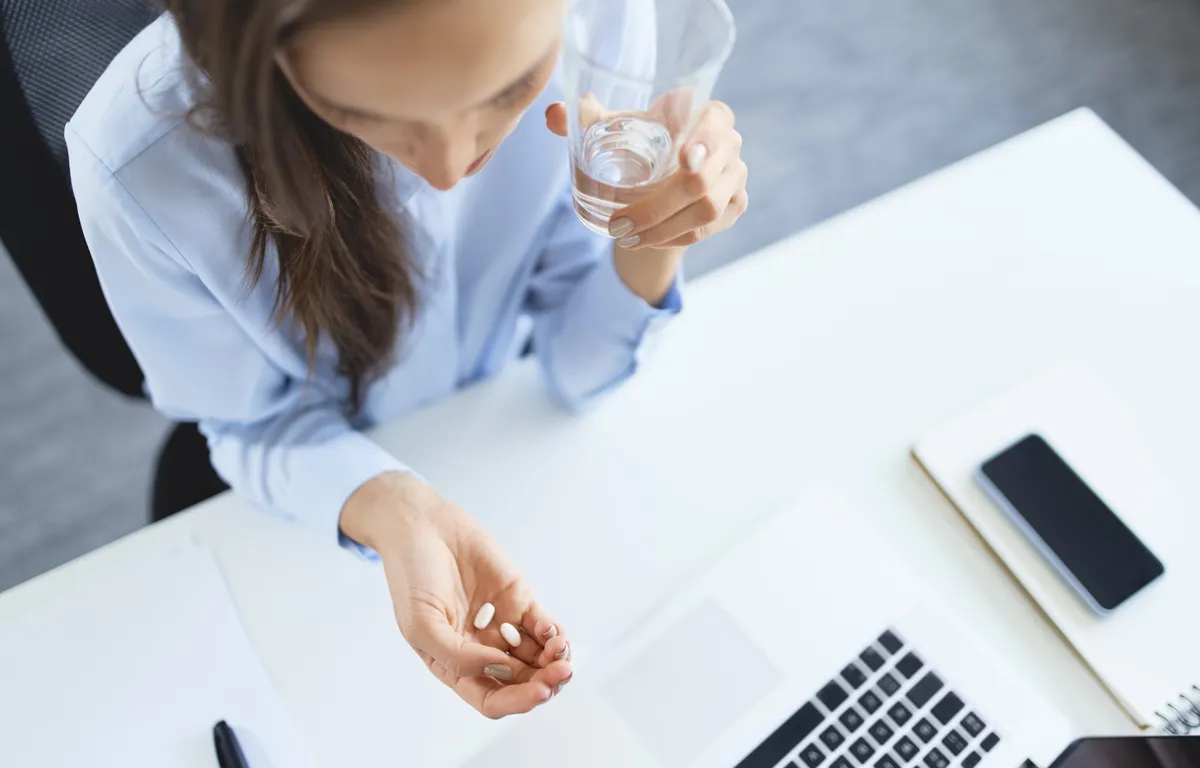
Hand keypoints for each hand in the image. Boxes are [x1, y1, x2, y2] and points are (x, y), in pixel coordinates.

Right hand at [340, 473, 572, 718]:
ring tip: (561, 653)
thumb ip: (457, 656)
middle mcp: (481, 650)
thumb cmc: (412, 576)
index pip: (491, 698)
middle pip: (520, 682)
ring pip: (537, 657)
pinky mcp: (518, 599)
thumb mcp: (420, 624)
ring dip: (554, 661)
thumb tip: (500, 670)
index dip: (517, 702)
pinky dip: (554, 633)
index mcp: (454, 664)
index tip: (539, 692)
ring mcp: (501, 625)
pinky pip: (543, 626)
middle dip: (544, 683)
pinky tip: (553, 632)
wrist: (423, 527)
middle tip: (560, 673)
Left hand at [546, 98, 748, 249]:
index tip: (684, 160)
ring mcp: (736, 177)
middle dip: (658, 208)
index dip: (705, 140)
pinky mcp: (735, 205)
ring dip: (662, 229)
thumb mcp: (616, 128)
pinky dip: (674, 237)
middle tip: (618, 225)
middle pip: (703, 180)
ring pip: (706, 211)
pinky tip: (647, 242)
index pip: (717, 121)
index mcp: (708, 113)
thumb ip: (584, 119)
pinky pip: (707, 229)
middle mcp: (729, 143)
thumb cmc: (643, 138)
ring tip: (625, 238)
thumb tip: (553, 115)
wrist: (669, 170)